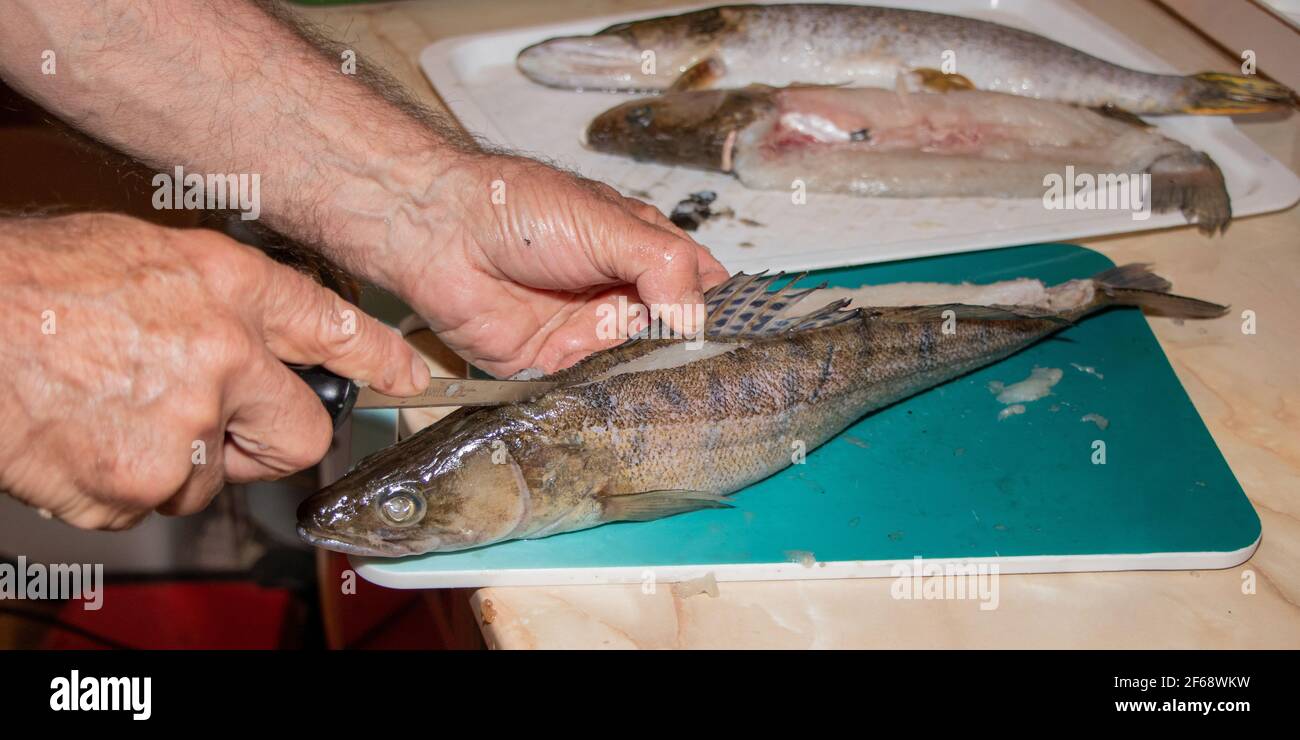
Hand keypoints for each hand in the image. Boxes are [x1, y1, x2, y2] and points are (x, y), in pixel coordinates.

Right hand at [0, 213, 426, 528]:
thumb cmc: (39, 282)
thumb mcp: (150, 254)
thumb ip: (223, 298)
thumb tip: (263, 338)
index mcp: (228, 289)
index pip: (335, 328)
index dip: (380, 359)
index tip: (407, 378)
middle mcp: (222, 358)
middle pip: (300, 437)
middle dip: (268, 441)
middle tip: (219, 424)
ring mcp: (182, 429)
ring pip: (213, 478)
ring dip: (176, 460)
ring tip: (114, 408)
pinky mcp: (133, 486)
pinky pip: (150, 502)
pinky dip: (121, 482)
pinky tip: (86, 433)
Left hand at [381, 154, 729, 376]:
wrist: (439, 233)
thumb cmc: (517, 208)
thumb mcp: (609, 223)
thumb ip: (662, 266)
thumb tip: (698, 315)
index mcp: (640, 248)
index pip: (698, 283)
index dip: (721, 307)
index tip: (745, 335)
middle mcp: (617, 292)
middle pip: (673, 332)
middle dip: (689, 352)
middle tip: (715, 372)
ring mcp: (585, 329)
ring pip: (635, 365)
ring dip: (649, 375)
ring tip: (673, 387)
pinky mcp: (551, 364)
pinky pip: (588, 388)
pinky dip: (604, 393)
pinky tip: (621, 394)